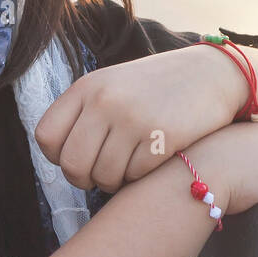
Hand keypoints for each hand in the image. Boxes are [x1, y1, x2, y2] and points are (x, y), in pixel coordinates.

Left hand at [34, 44, 248, 191]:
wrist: (211, 75)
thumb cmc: (156, 87)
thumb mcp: (113, 85)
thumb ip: (84, 113)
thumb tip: (58, 155)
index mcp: (87, 87)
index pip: (46, 136)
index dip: (58, 156)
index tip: (78, 156)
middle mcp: (105, 101)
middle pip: (71, 165)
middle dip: (84, 179)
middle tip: (101, 173)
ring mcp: (133, 119)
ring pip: (102, 177)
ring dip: (113, 181)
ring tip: (127, 165)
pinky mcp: (160, 139)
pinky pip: (134, 176)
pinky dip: (139, 176)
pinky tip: (149, 160)